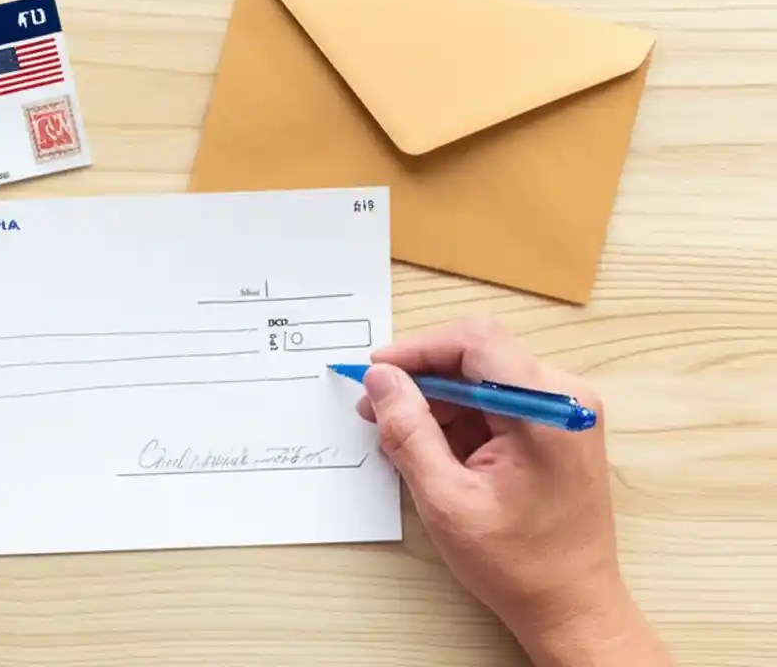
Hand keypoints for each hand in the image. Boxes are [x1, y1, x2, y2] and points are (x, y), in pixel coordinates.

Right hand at [359, 318, 671, 665]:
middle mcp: (564, 397)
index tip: (376, 373)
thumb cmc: (518, 563)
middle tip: (375, 408)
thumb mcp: (446, 499)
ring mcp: (563, 411)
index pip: (476, 342)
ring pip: (483, 379)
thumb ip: (409, 431)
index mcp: (547, 408)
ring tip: (395, 436)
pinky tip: (428, 448)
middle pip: (478, 356)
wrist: (572, 605)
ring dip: (436, 401)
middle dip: (421, 378)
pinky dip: (458, 419)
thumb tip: (380, 380)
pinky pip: (496, 403)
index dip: (418, 349)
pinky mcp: (555, 428)